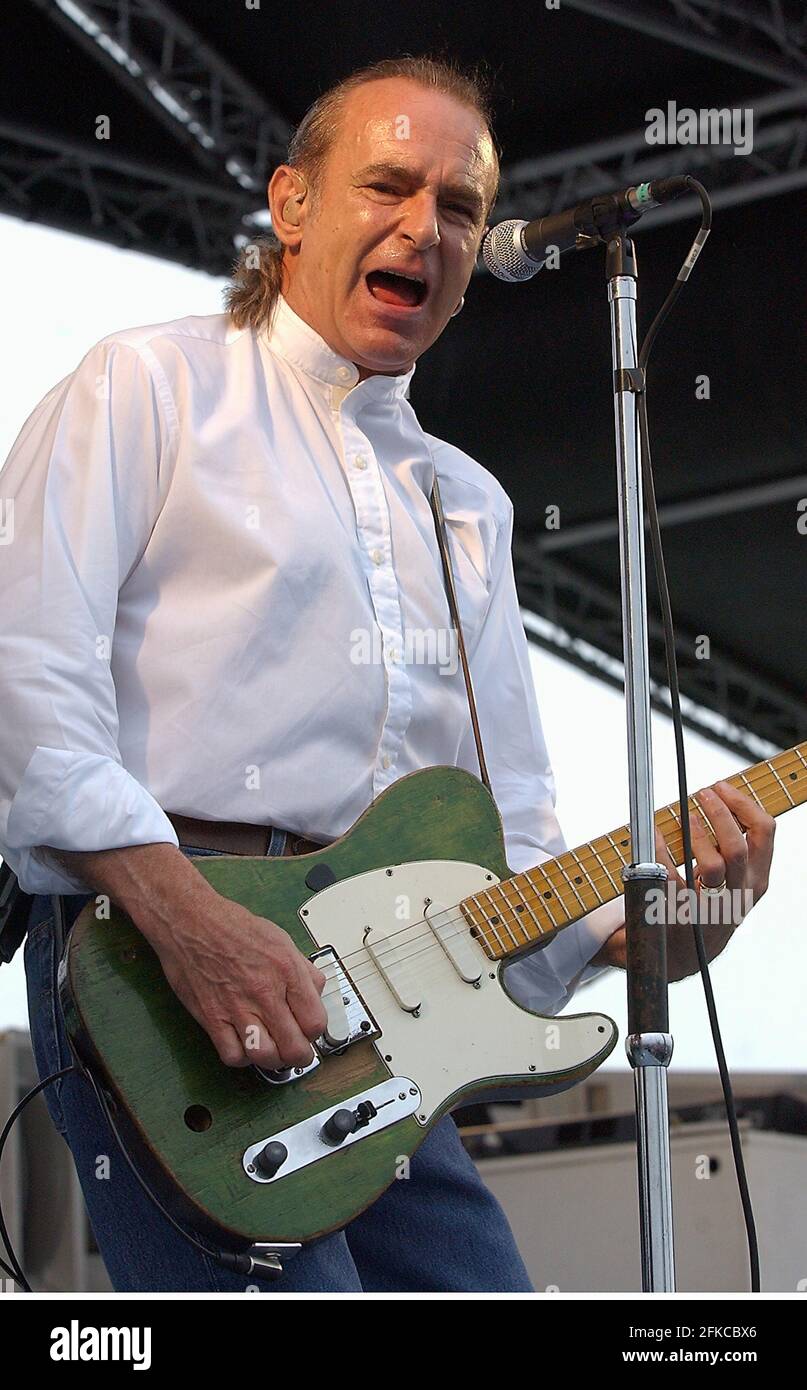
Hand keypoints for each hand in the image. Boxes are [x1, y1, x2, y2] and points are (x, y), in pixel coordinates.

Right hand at [142, 887, 327, 1068]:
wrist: (191, 922)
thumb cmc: (232, 927)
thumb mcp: (280, 939)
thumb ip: (302, 969)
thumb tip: (316, 991)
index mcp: (286, 970)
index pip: (315, 1021)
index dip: (316, 1032)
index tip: (310, 1032)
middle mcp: (263, 991)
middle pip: (293, 1047)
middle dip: (300, 1055)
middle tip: (297, 1052)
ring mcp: (236, 1007)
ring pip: (265, 1056)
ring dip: (272, 1060)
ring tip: (273, 1051)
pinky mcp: (211, 1017)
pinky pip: (232, 1055)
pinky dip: (241, 1058)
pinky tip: (244, 1045)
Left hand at [654, 779, 774, 979]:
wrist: (683, 955)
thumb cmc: (707, 905)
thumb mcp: (734, 879)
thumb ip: (737, 845)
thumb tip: (724, 798)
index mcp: (756, 880)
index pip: (765, 833)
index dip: (743, 804)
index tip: (722, 787)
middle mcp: (738, 896)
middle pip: (737, 848)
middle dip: (719, 814)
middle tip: (702, 794)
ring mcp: (711, 909)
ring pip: (711, 866)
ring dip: (697, 835)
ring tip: (686, 816)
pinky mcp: (681, 917)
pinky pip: (670, 878)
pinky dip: (660, 851)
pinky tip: (653, 834)